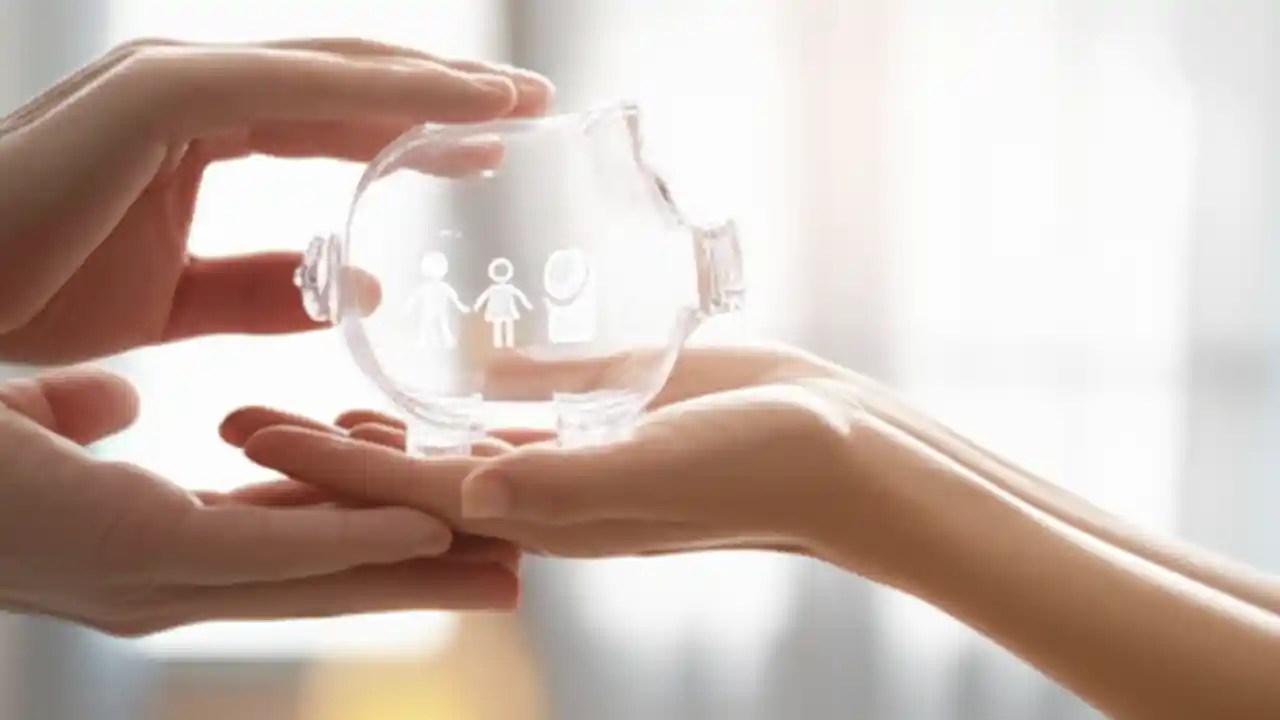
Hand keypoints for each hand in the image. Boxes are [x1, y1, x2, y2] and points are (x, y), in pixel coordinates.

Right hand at [0, 38, 551, 361]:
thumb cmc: (32, 297)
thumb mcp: (182, 301)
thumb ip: (267, 289)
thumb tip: (358, 285)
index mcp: (200, 128)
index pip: (334, 113)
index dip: (417, 124)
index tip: (495, 147)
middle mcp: (191, 87)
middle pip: (347, 76)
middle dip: (443, 88)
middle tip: (534, 106)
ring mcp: (171, 80)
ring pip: (332, 69)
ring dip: (432, 80)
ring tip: (518, 101)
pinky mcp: (155, 97)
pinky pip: (289, 88)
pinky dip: (376, 94)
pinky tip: (455, 108)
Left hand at [0, 369, 518, 636]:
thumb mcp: (38, 415)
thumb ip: (85, 408)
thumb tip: (115, 402)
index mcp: (147, 540)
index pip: (292, 541)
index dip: (378, 542)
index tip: (455, 531)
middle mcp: (162, 574)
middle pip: (328, 576)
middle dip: (427, 577)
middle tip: (520, 571)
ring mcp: (153, 575)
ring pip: (321, 577)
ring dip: (423, 574)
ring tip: (511, 567)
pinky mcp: (136, 554)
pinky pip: (273, 553)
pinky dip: (358, 547)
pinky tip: (432, 531)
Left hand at [220, 346, 918, 578]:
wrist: (836, 451)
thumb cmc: (760, 470)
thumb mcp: (664, 473)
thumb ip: (570, 481)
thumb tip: (467, 489)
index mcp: (543, 510)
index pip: (405, 491)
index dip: (322, 469)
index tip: (241, 438)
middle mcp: (543, 486)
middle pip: (407, 473)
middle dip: (324, 455)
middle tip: (238, 421)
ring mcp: (570, 449)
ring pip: (451, 438)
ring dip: (380, 426)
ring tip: (311, 404)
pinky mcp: (602, 409)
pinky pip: (512, 398)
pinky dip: (458, 390)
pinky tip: (426, 368)